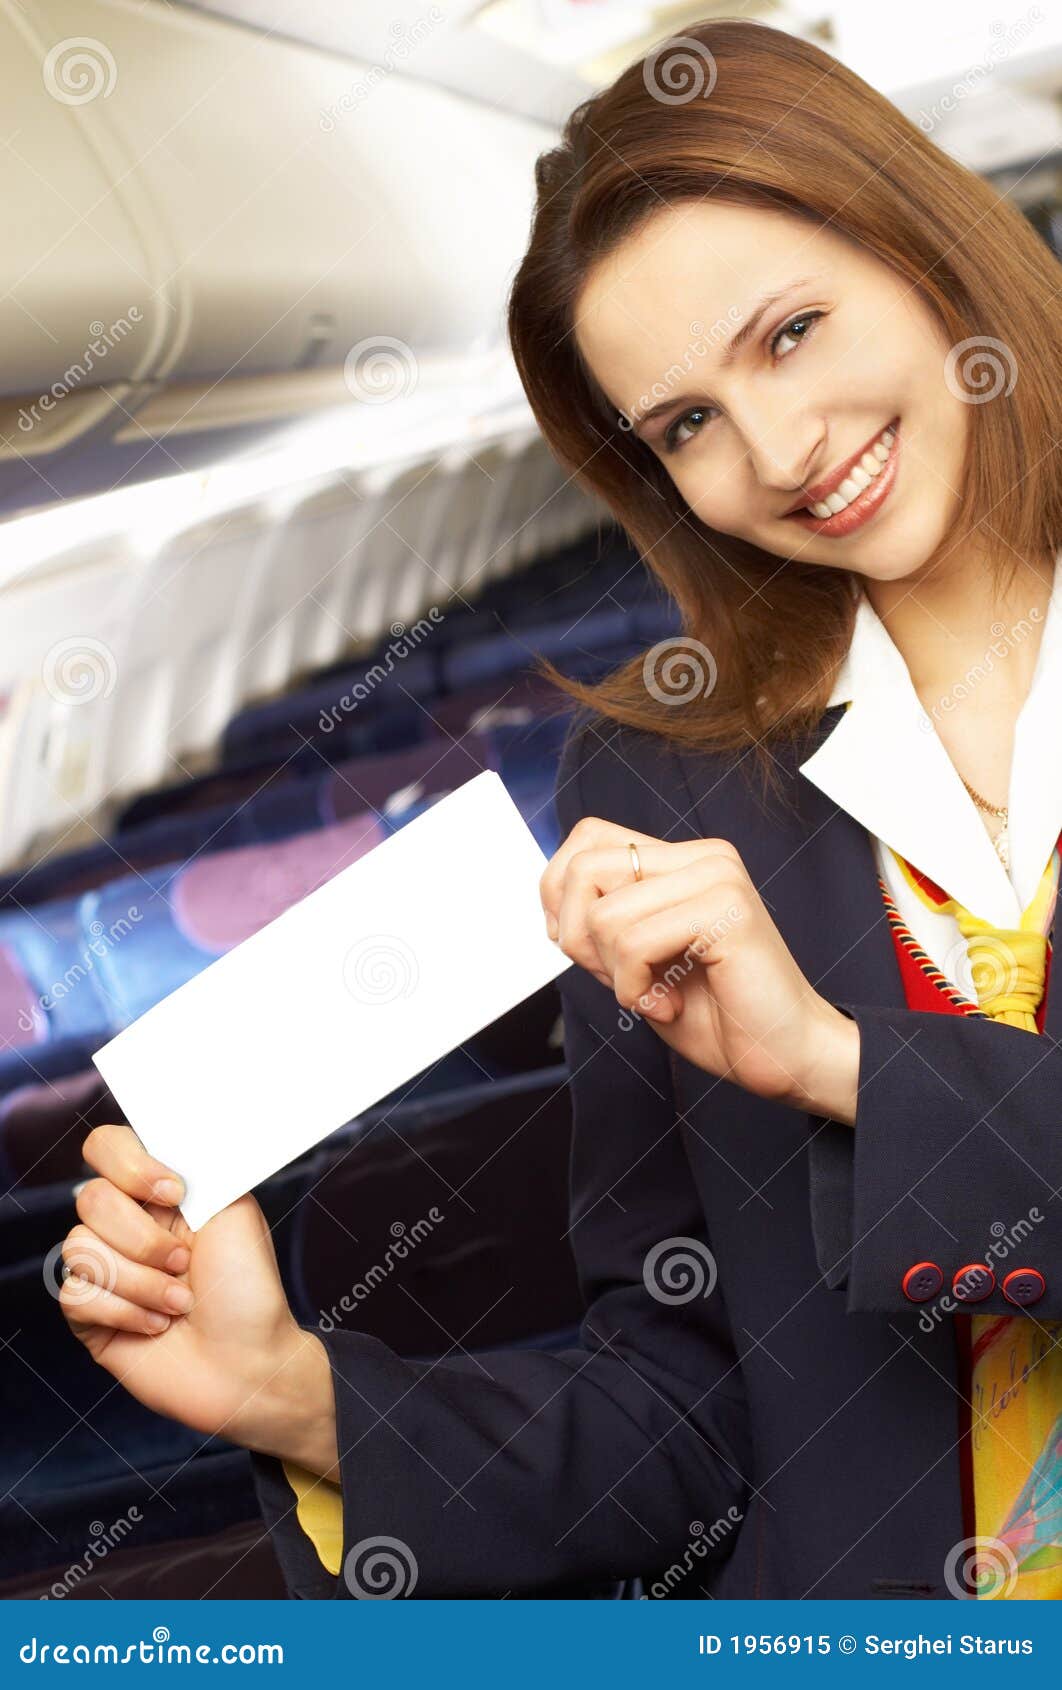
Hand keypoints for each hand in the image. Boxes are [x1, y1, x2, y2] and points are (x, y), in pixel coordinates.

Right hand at [58, 1125, 338, 1475]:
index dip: (128, 1164)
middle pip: (90, 1199)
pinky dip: (126, 1312)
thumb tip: (170, 1118)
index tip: (173, 1192)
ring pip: (80, 1249)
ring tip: (180, 1303)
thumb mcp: (233, 1207)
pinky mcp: (90, 1316)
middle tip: (185, 1263)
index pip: (106, 1146)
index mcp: (157, 1190)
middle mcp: (125, 1224)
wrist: (249, 1362)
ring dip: (142, 1282)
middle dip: (145, 1239)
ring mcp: (104, 1269)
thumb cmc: (248, 1286)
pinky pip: (76, 1295)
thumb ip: (196, 1161)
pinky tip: (158, 1326)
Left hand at [540, 817, 858, 1123]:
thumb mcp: (637, 959)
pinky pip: (635, 942)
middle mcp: (702, 856)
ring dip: (616, 975)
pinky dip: (636, 988)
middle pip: (584, 870)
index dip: (563, 899)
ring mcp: (717, 877)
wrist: (786, 1056)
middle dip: (581, 940)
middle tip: (625, 979)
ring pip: (604, 915)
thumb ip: (602, 920)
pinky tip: (671, 1004)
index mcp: (682, 859)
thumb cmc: (716, 1014)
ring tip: (657, 994)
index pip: (587, 839)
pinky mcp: (726, 909)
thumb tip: (551, 896)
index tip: (595, 953)